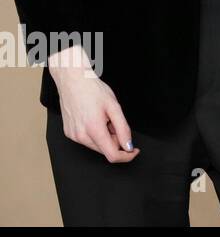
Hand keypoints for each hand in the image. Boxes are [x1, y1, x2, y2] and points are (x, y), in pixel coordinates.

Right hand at [48, 45, 137, 162]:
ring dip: (106, 137)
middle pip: (105, 150)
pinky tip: (95, 119)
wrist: (73, 81)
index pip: (112, 155)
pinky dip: (95, 134)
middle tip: (116, 123)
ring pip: (96, 146)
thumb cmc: (92, 90)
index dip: (126, 155)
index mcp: (93, 130)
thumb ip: (123, 129)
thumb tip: (128, 145)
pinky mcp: (69, 133)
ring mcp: (73, 135)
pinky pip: (87, 140)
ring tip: (104, 118)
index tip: (134, 150)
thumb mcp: (114, 107)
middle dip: (116, 140)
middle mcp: (81, 136)